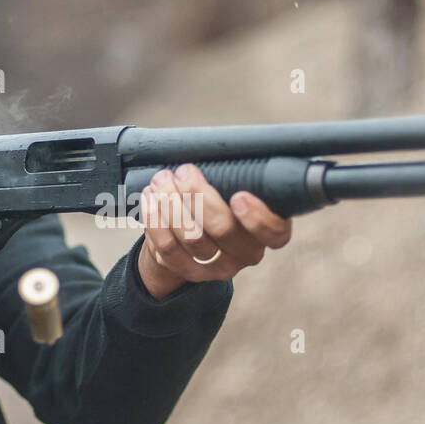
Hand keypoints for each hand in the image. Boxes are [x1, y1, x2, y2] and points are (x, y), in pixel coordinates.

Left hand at [137, 164, 292, 299]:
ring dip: (171, 202)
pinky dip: (155, 219)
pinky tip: (150, 198)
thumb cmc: (216, 203)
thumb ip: (233, 177)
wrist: (189, 239)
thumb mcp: (232, 189)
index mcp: (265, 232)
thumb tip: (216, 151)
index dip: (258, 218)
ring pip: (192, 237)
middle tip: (183, 172)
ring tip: (161, 180)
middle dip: (198, 194)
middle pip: (223, 229)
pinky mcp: (189, 272)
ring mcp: (217, 267)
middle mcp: (246, 254)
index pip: (274, 233)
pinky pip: (168, 248)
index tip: (238, 195)